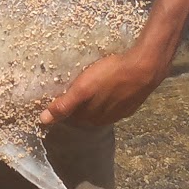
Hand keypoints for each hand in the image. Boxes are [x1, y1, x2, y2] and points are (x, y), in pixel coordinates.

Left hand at [39, 44, 170, 128]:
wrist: (146, 67)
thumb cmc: (111, 75)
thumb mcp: (83, 88)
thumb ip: (64, 105)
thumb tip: (43, 120)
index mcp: (92, 117)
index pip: (72, 116)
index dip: (65, 105)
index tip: (60, 92)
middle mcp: (106, 119)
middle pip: (86, 114)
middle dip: (79, 104)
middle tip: (74, 87)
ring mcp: (120, 112)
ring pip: (101, 109)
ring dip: (94, 100)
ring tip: (90, 85)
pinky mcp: (131, 103)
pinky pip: (115, 103)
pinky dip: (109, 97)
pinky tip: (109, 85)